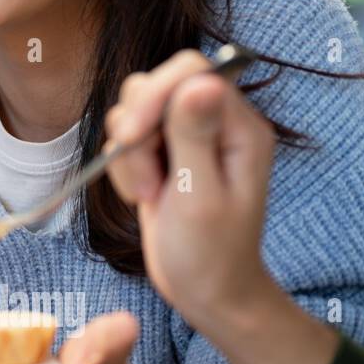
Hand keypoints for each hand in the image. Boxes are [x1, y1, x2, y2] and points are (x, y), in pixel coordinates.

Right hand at [104, 49, 274, 318]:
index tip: (132, 135)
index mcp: (239, 127)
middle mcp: (214, 122)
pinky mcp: (163, 153)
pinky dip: (123, 167)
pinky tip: (143, 198)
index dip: (154, 95)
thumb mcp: (200, 197)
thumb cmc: (210, 254)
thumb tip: (200, 80)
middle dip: (136, 129)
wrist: (205, 292)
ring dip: (128, 154)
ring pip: (134, 110)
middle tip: (144, 178)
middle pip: (155, 85)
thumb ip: (196, 136)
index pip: (190, 71)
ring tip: (149, 193)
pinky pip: (126, 138)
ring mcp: (186, 136)